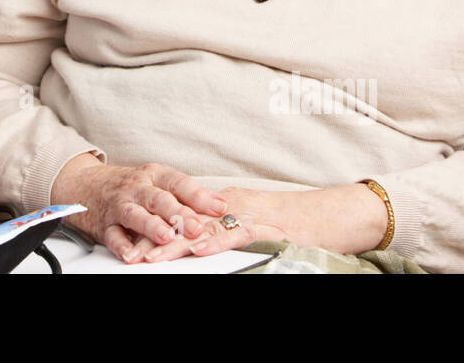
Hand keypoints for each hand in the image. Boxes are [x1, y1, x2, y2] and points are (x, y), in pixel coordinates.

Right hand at [50, 156, 227, 262]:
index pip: (178, 182)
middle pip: (159, 199)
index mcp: (153, 175)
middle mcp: (136, 189)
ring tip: (166, 235)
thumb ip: (184, 193)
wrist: (84, 184)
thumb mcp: (155, 181)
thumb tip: (220, 205)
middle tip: (196, 226)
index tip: (219, 207)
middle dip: (179, 213)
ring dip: (151, 226)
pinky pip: (113, 236)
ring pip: (135, 214)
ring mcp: (119, 205)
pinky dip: (121, 246)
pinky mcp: (105, 224)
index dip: (199, 195)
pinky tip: (131, 254)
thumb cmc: (128, 186)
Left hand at [143, 184, 386, 261]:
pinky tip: (197, 250)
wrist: (333, 215)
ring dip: (175, 244)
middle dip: (156, 239)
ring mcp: (247, 214)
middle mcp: (230, 205)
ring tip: (151, 257)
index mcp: (224, 204)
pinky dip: (215, 242)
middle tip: (130, 254)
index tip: (130, 244)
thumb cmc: (295, 225)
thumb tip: (196, 244)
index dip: (155, 230)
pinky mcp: (266, 226)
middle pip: (185, 222)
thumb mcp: (252, 227)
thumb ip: (225, 232)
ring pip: (204, 228)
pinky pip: (235, 234)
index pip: (182, 217)